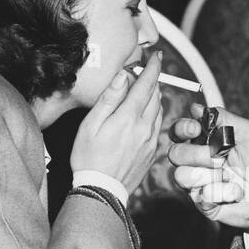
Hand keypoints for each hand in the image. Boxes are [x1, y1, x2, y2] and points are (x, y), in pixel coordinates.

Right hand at [71, 52, 164, 194]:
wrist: (102, 191)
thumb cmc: (89, 158)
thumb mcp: (91, 125)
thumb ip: (109, 99)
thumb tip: (123, 76)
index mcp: (129, 118)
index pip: (147, 85)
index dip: (152, 68)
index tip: (156, 56)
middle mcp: (145, 127)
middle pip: (156, 95)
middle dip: (152, 80)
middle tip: (143, 72)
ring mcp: (152, 140)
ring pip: (159, 110)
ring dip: (154, 96)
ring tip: (143, 91)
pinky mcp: (153, 151)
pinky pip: (158, 125)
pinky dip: (154, 113)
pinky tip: (144, 115)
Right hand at [168, 104, 248, 247]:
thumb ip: (225, 119)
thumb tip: (196, 108)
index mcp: (206, 142)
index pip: (180, 132)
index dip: (182, 128)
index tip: (196, 129)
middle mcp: (199, 162)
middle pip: (175, 153)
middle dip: (197, 154)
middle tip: (220, 159)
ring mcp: (200, 183)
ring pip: (180, 176)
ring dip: (208, 175)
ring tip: (228, 177)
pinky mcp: (205, 204)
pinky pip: (200, 196)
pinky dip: (222, 193)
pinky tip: (235, 193)